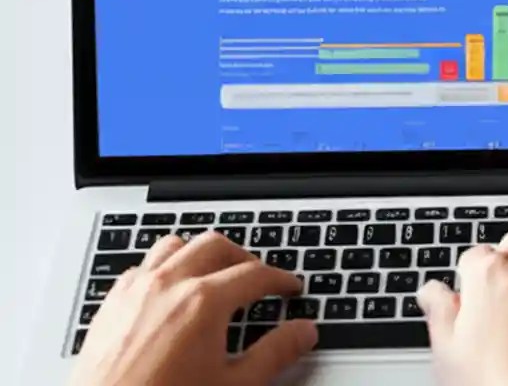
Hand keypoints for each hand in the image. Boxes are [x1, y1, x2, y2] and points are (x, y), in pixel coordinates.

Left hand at [69, 232, 316, 385]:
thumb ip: (274, 354)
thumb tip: (303, 332)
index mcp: (203, 302)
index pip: (255, 274)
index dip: (280, 280)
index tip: (289, 288)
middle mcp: (169, 285)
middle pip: (216, 246)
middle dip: (244, 258)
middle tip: (258, 278)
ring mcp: (136, 291)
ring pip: (176, 246)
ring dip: (202, 254)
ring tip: (216, 274)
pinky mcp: (112, 304)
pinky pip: (143, 266)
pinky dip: (165, 268)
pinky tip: (172, 290)